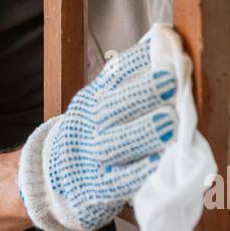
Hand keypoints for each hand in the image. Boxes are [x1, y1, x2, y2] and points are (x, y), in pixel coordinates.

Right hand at [17, 25, 181, 230]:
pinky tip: (159, 162)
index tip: (168, 49)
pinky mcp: (97, 191)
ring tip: (172, 122)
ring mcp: (90, 159)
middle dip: (143, 93)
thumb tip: (164, 39)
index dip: (140, 62)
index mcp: (92, 100)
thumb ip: (129, 81)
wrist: (57, 181)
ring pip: (114, 144)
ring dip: (143, 131)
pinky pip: (118, 183)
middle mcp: (88, 126)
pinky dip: (138, 173)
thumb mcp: (103, 104)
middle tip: (172, 82)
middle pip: (111, 107)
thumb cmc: (96, 136)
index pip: (114, 76)